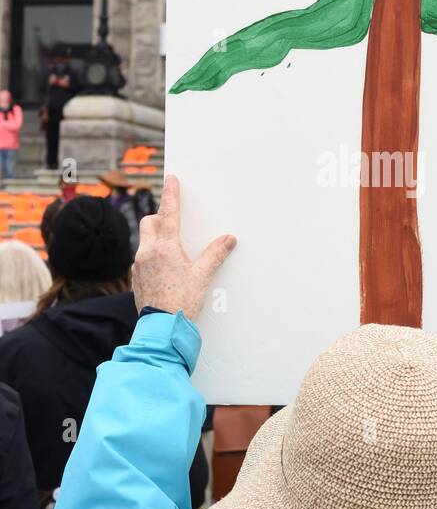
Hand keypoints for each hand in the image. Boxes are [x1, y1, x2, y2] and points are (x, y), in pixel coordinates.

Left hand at [132, 175, 235, 321]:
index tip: (171, 179)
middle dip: (160, 217)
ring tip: (174, 250)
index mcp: (166, 247)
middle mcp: (148, 252)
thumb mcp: (202, 276)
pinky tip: (166, 269)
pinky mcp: (137, 278)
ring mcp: (139, 265)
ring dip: (157, 238)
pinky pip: (144, 258)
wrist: (161, 329)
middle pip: (150, 222)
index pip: (169, 212)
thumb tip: (228, 239)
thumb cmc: (181, 303)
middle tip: (174, 220)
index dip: (171, 193)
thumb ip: (215, 254)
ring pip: (146, 241)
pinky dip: (153, 256)